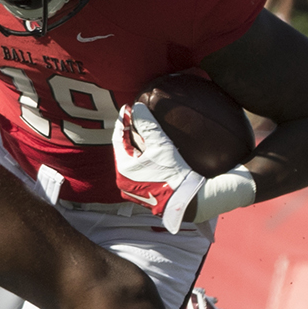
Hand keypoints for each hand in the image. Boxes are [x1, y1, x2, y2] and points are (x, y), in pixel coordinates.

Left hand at [111, 101, 203, 233]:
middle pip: (124, 151)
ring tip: (146, 134)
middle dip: (131, 134)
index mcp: (122, 169)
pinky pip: (138, 171)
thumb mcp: (160, 145)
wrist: (189, 201)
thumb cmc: (174, 174)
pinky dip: (143, 160)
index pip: (118, 139)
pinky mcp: (143, 194)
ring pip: (131, 161)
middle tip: (138, 119)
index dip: (124, 122)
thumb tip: (137, 107)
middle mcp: (123, 181)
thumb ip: (148, 124)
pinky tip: (153, 152)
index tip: (129, 109)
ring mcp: (132, 190)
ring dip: (138, 148)